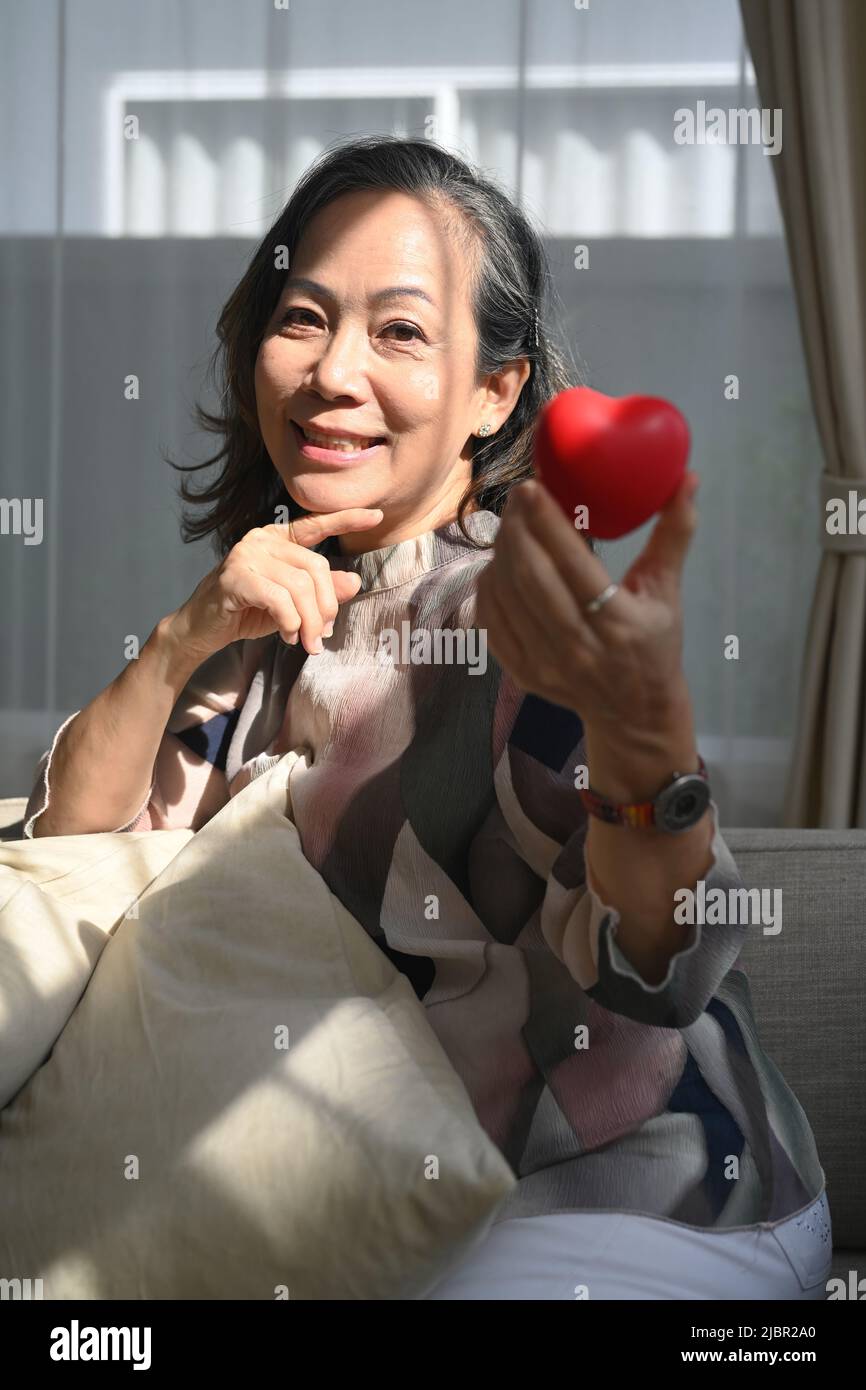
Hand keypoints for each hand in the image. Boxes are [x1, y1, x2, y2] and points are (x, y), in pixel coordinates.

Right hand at [168, 507, 382, 662]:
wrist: (202, 629)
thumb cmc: (248, 612)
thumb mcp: (292, 603)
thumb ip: (320, 591)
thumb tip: (354, 581)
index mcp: (276, 539)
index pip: (315, 525)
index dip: (346, 519)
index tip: (377, 516)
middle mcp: (261, 539)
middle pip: (314, 568)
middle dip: (325, 607)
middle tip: (323, 635)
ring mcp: (245, 555)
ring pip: (299, 587)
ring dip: (309, 622)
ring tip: (304, 641)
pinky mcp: (234, 578)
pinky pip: (278, 599)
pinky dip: (290, 622)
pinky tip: (287, 635)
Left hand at [474, 471, 700, 736]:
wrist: (634, 714)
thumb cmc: (654, 644)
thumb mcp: (668, 592)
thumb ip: (675, 535)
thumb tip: (688, 478)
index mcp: (618, 624)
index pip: (574, 565)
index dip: (548, 523)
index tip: (532, 487)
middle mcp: (577, 647)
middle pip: (532, 577)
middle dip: (517, 528)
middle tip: (518, 495)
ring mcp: (545, 664)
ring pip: (507, 596)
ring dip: (502, 552)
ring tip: (511, 524)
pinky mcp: (522, 673)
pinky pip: (492, 621)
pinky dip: (490, 587)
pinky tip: (498, 564)